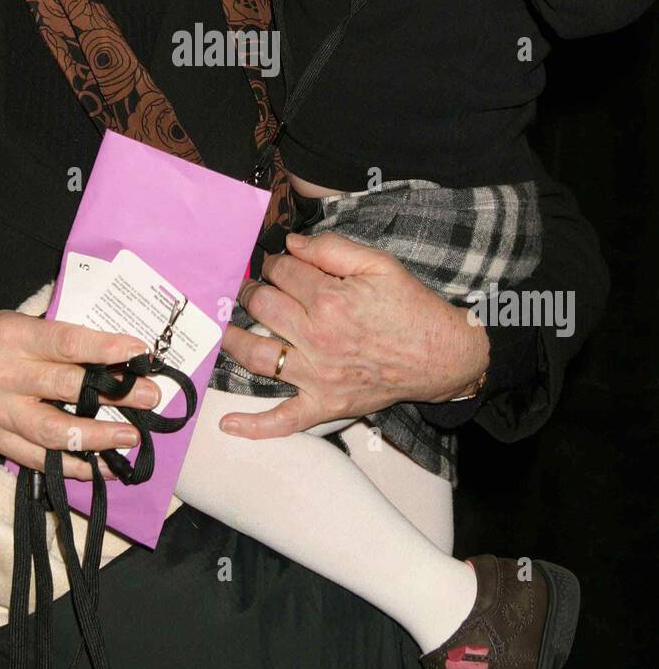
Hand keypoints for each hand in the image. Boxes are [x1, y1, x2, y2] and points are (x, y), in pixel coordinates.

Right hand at [0, 309, 160, 479]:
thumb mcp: (19, 322)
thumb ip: (59, 338)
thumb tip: (115, 356)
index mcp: (13, 336)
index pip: (66, 342)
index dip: (105, 349)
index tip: (139, 353)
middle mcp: (3, 375)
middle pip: (65, 388)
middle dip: (115, 395)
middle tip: (149, 398)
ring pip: (54, 432)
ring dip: (97, 437)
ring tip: (130, 437)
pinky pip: (38, 459)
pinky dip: (72, 466)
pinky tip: (101, 467)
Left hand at [220, 231, 488, 438]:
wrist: (442, 355)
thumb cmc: (411, 307)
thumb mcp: (380, 264)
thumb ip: (333, 249)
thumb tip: (292, 243)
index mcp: (330, 300)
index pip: (282, 273)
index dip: (276, 263)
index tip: (279, 264)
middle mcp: (318, 338)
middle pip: (263, 307)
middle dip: (252, 291)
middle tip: (253, 288)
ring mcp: (318, 376)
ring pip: (258, 357)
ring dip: (234, 341)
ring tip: (226, 329)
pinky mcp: (324, 404)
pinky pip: (284, 419)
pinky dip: (255, 425)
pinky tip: (228, 424)